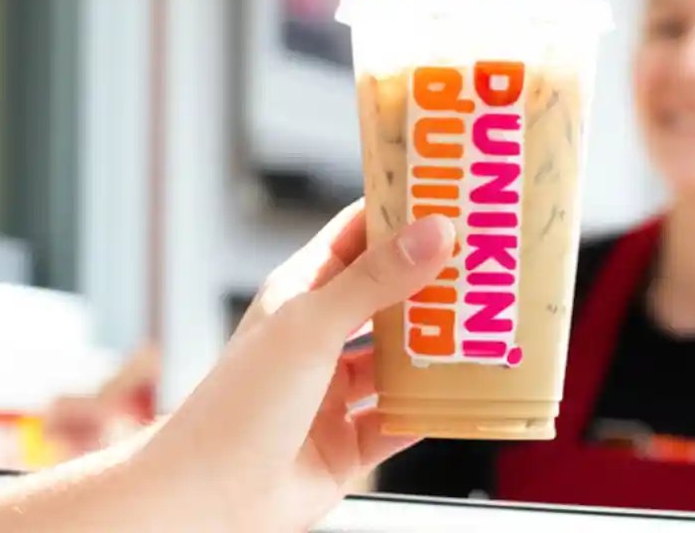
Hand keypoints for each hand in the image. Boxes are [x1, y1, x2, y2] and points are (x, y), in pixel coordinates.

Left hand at [0, 203, 453, 532]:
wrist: (209, 498)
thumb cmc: (240, 402)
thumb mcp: (313, 325)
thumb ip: (377, 281)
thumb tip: (435, 232)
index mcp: (301, 295)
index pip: (356, 237)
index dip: (398, 213)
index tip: (448, 195)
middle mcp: (318, 340)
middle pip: (387, 299)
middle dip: (433, 284)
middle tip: (485, 264)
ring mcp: (333, 393)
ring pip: (399, 362)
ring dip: (437, 350)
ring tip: (485, 328)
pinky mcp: (349, 444)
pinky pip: (402, 421)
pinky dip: (431, 411)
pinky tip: (463, 397)